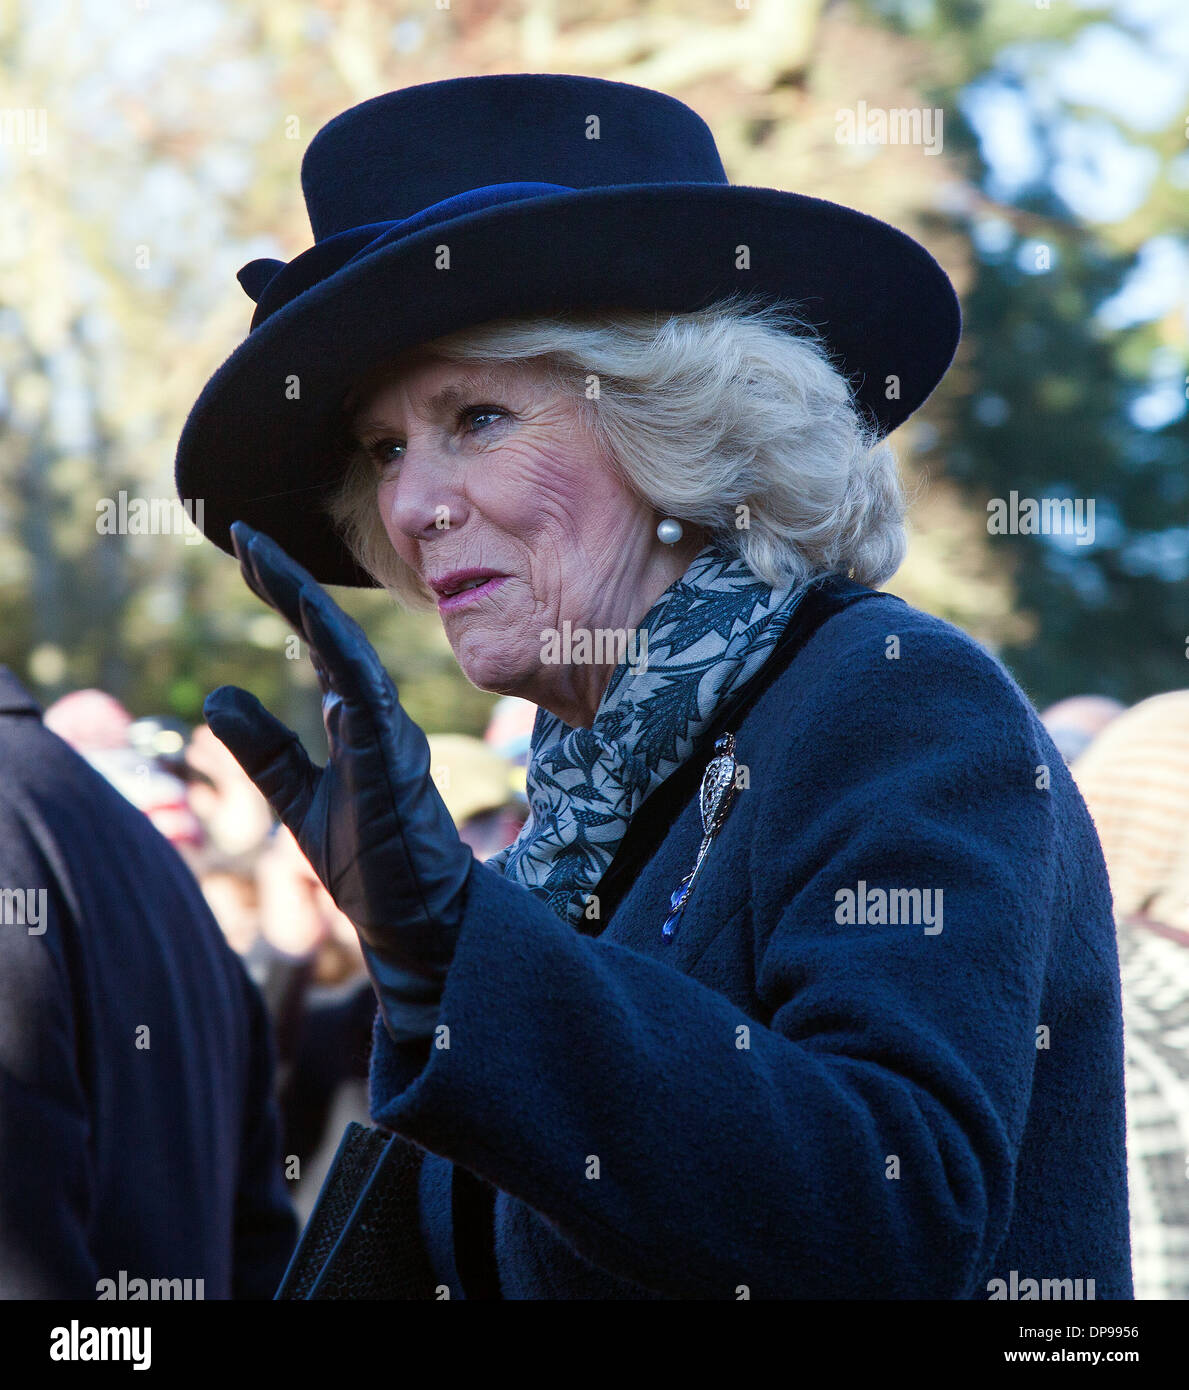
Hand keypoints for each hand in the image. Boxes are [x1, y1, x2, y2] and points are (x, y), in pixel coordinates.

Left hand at [203, 521, 473, 1041]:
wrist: (418, 923)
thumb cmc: (371, 863)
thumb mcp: (298, 799)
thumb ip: (265, 750)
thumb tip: (217, 696)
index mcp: (356, 721)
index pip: (318, 643)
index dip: (283, 595)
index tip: (245, 550)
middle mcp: (378, 718)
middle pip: (331, 634)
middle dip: (287, 582)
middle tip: (241, 535)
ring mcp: (391, 738)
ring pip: (349, 656)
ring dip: (306, 606)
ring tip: (262, 561)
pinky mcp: (396, 766)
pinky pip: (369, 702)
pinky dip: (341, 662)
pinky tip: (312, 626)